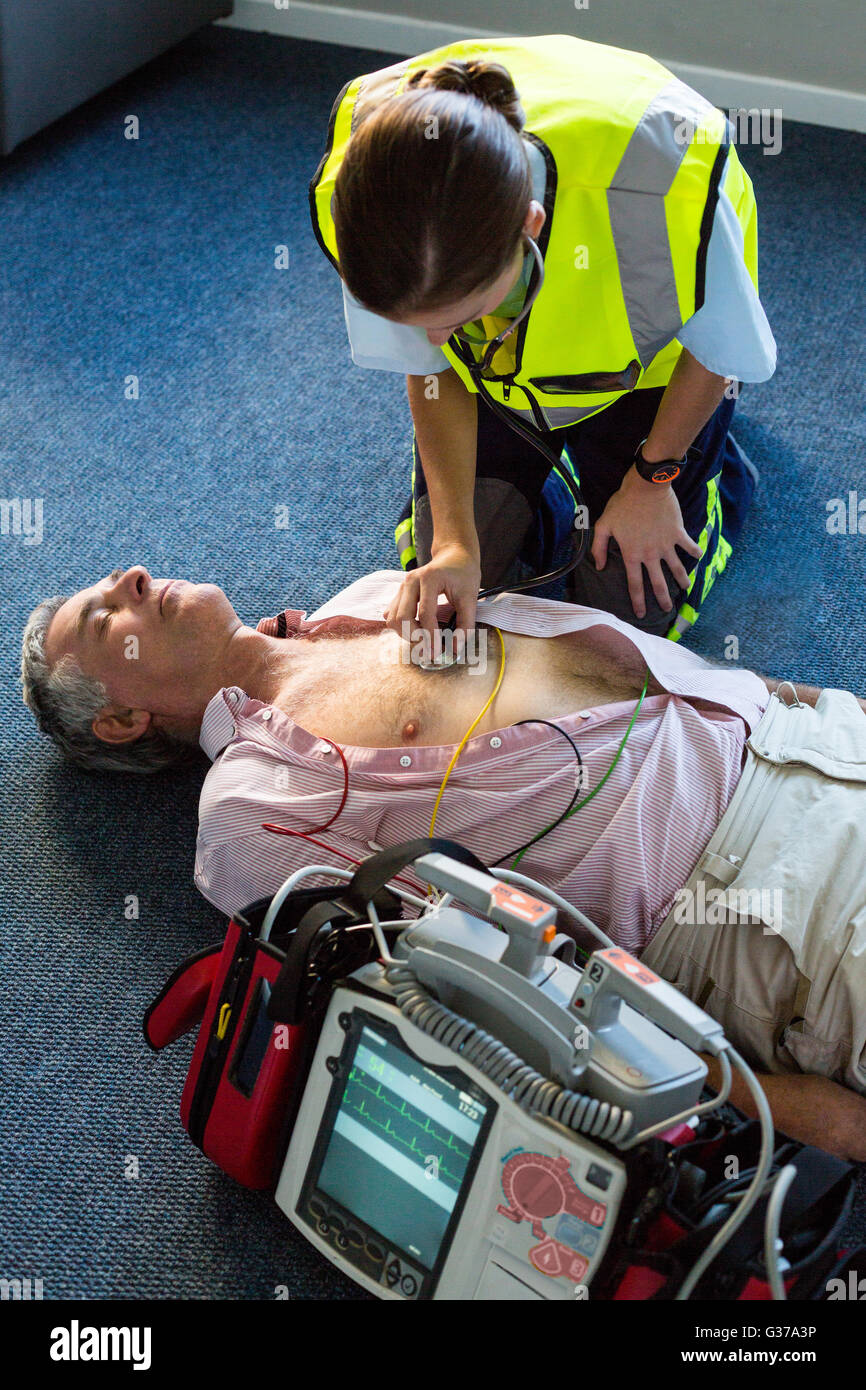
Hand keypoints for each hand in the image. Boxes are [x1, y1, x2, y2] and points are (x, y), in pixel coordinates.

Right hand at [384, 540, 480, 647]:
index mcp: (429, 578)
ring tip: (425, 637)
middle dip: (415, 637)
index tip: (438, 652)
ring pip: (392, 619)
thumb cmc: (463, 574)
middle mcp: (410, 581)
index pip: (425, 614)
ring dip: (407, 634)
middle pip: (402, 618)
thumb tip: (455, 648)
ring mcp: (402, 586)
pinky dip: (402, 627)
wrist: (453, 556)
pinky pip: (391, 615)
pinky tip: (418, 628)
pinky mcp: (399, 593)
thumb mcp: (470, 597)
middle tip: (430, 646)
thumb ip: (465, 624)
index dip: (431, 636)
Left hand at [591, 466, 703, 617]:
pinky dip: (696, 551)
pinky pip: (689, 546)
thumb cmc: (622, 504)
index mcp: (632, 555)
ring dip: (682, 580)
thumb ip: (599, 548)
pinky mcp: (678, 533)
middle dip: (663, 599)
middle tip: (667, 609)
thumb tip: (600, 566)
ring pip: (677, 568)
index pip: (634, 585)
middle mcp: (651, 554)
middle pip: (658, 583)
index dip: (638, 601)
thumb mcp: (603, 525)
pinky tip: (699, 556)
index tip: (641, 615)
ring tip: (686, 588)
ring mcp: (666, 544)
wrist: (646, 487)